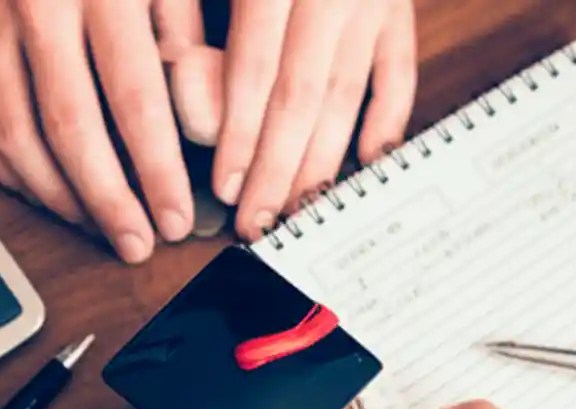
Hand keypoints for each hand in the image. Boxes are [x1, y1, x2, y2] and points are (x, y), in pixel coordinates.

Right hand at [0, 0, 203, 262]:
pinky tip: (46, 196)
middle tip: (140, 244)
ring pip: (14, 138)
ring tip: (99, 228)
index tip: (178, 218)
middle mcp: (31, 9)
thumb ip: (184, 27)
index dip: (157, 170)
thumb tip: (210, 116)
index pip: (133, 99)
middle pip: (70, 130)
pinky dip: (9, 172)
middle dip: (110, 201)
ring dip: (59, 198)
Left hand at [213, 0, 417, 239]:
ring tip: (302, 207)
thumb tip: (175, 62)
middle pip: (300, 97)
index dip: (239, 135)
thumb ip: (192, 3)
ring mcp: (371, 1)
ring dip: (322, 158)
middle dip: (277, 168)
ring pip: (344, 94)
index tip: (228, 189)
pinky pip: (399, 71)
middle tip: (259, 221)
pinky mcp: (400, 6)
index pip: (254, 70)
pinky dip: (386, 120)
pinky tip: (369, 163)